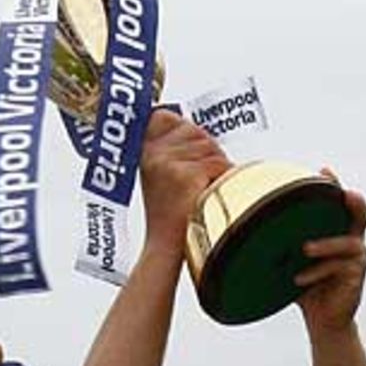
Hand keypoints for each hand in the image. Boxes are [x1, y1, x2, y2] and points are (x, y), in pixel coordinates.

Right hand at [139, 111, 230, 256]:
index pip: (164, 117)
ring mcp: (167, 164)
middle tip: (199, 182)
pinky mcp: (184, 175)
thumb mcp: (160, 176)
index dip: (185, 129)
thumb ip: (171, 149)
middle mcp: (152, 154)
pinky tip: (207, 196)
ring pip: (211, 150)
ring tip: (201, 192)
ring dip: (216, 170)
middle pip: (197, 134)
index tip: (190, 144)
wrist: (165, 247)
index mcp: (143, 151)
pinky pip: (219, 166)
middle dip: (208, 154)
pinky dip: (222, 181)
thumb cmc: (168, 216)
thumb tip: (193, 128)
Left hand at [295, 173, 365, 335]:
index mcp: (340, 231)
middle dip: (352, 201)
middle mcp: (354, 239)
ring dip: (325, 245)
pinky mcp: (357, 277)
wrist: (323, 319)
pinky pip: (338, 269)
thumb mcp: (291, 260)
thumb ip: (280, 243)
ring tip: (304, 249)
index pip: (340, 203)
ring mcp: (358, 258)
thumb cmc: (306, 285)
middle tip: (341, 195)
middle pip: (361, 213)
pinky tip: (298, 279)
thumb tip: (242, 228)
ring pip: (347, 243)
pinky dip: (317, 273)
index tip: (323, 171)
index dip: (335, 186)